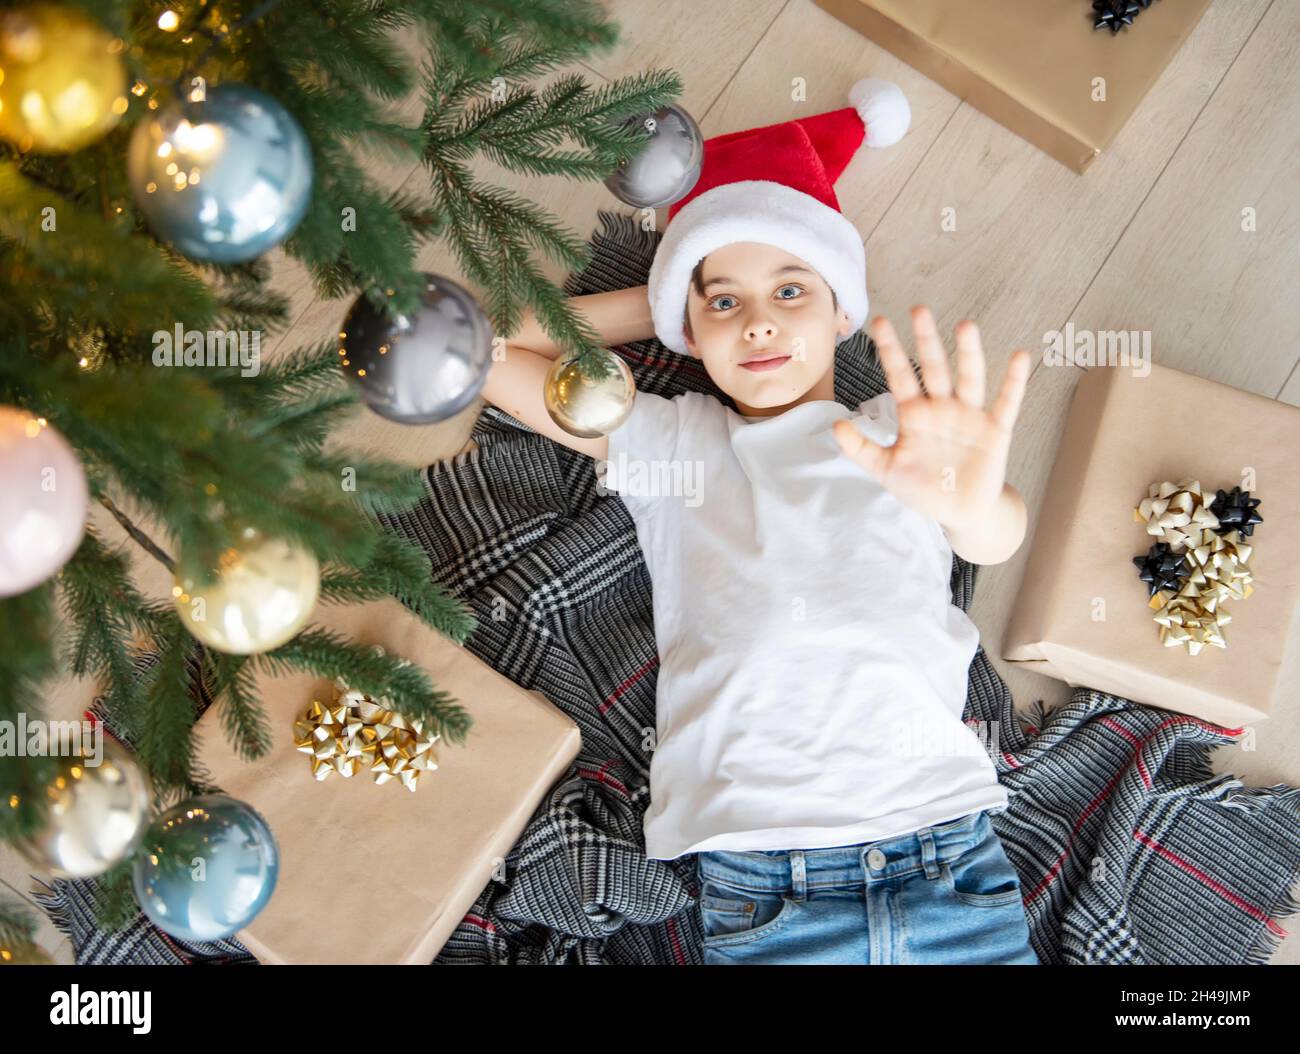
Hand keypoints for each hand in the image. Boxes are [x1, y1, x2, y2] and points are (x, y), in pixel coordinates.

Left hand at [832, 307, 1030, 533]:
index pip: (900, 374)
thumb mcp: (885, 470)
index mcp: (914, 414)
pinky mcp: (995, 431)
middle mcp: (942, 407)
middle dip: (926, 339)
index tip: (879, 322)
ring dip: (968, 353)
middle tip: (919, 309)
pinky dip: (1014, 381)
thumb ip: (861, 449)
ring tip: (965, 326)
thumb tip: (835, 427)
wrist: (958, 512)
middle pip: (933, 367)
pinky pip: (1006, 402)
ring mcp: (970, 416)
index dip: (890, 349)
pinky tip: (1019, 357)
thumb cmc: (921, 487)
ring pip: (970, 377)